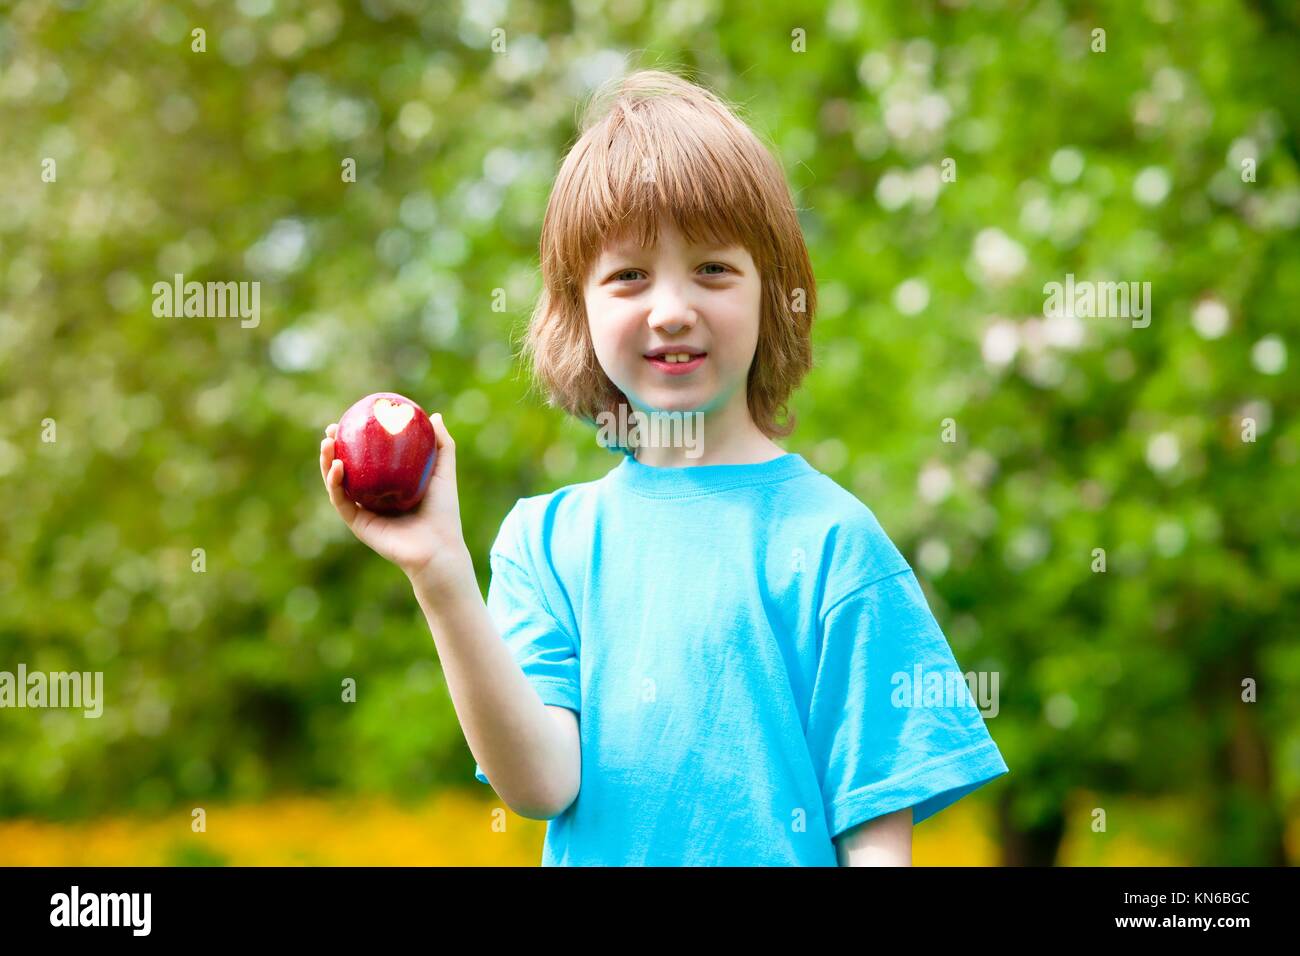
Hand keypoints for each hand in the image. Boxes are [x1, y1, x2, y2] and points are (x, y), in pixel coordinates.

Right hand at [319, 412, 471, 587]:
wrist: (439, 547)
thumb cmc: (444, 512)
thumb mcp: (443, 472)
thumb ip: (442, 445)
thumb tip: (434, 416)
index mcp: (388, 484)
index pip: (366, 458)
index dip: (355, 439)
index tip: (351, 418)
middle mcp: (372, 496)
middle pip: (346, 469)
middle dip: (333, 448)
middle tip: (332, 430)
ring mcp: (363, 510)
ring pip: (337, 483)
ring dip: (327, 462)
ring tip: (328, 442)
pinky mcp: (358, 524)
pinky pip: (341, 501)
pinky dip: (335, 484)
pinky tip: (337, 466)